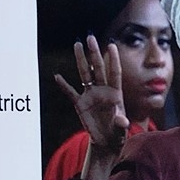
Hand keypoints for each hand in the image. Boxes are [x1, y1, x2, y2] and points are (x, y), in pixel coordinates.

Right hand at [54, 36, 128, 179]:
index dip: (113, 59)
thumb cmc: (118, 133)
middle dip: (94, 53)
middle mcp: (103, 91)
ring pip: (85, 74)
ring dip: (81, 61)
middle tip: (90, 37)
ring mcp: (91, 96)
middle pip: (98, 68)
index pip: (115, 73)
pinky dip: (64, 85)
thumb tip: (121, 120)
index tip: (112, 44)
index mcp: (115, 94)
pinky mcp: (81, 104)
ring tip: (77, 45)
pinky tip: (58, 76)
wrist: (107, 142)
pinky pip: (71, 93)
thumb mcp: (121, 130)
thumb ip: (121, 123)